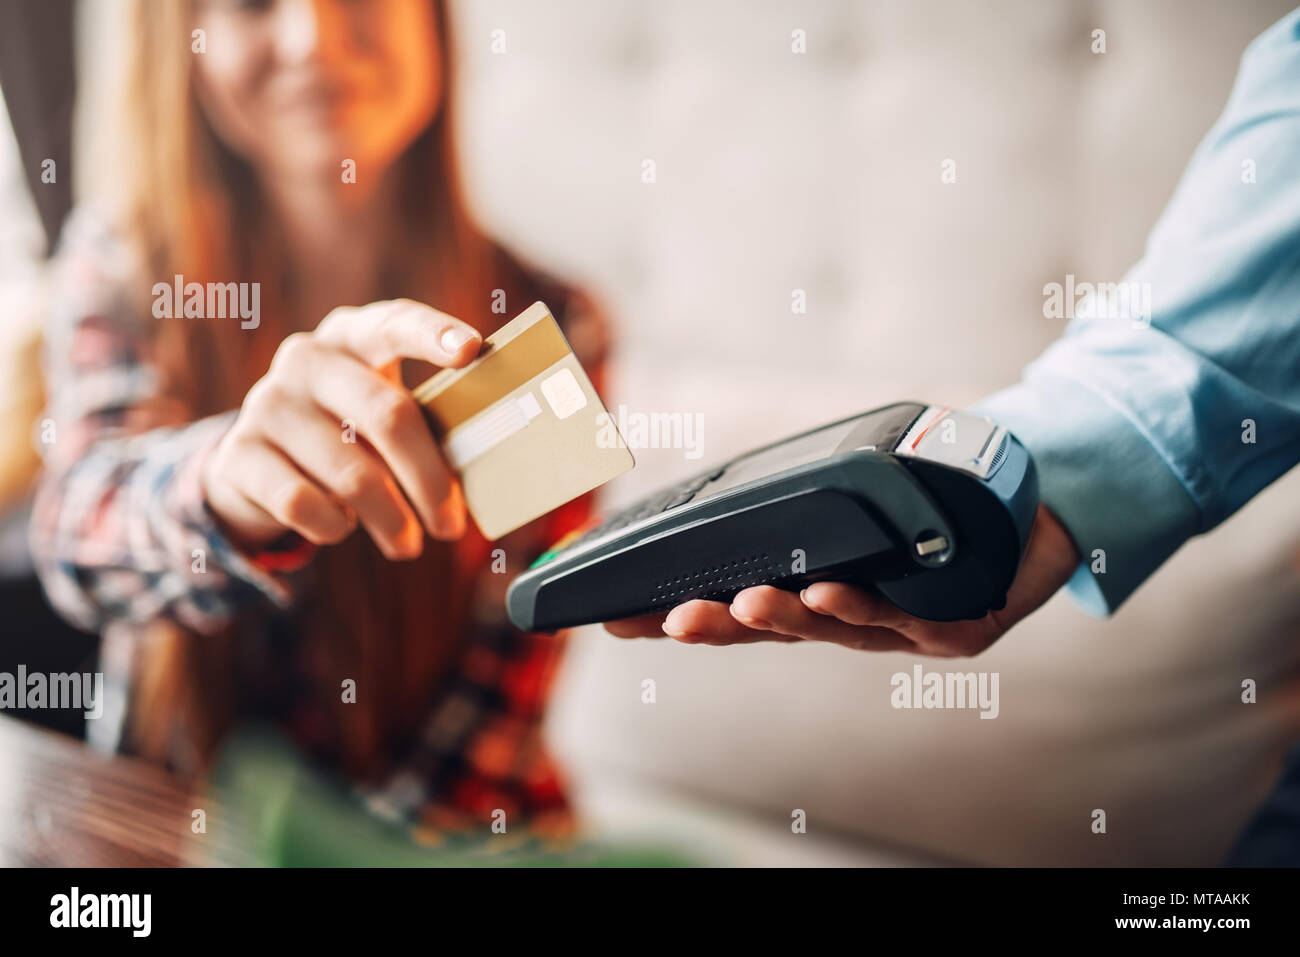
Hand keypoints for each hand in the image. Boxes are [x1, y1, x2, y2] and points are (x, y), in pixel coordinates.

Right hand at [202, 300, 480, 559]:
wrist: (258, 467)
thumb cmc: (349, 434)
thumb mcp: (381, 414)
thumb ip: (423, 423)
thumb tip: (483, 468)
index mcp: (353, 337)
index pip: (395, 323)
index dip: (433, 334)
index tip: (472, 350)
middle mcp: (307, 358)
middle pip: (387, 416)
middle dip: (430, 480)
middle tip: (451, 527)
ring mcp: (267, 402)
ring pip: (352, 474)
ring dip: (391, 520)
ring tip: (408, 544)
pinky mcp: (239, 454)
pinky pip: (304, 503)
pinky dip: (335, 526)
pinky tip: (343, 526)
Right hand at [603, 504, 1078, 656]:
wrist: (1038, 503)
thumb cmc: (941, 496)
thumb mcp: (859, 492)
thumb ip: (805, 499)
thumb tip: (731, 476)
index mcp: (819, 591)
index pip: (737, 606)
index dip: (683, 616)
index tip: (620, 620)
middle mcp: (852, 617)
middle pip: (772, 630)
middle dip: (718, 627)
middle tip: (668, 621)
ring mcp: (902, 627)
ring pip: (829, 630)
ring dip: (782, 618)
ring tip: (740, 605)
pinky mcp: (957, 628)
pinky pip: (903, 621)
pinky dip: (860, 608)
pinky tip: (824, 593)